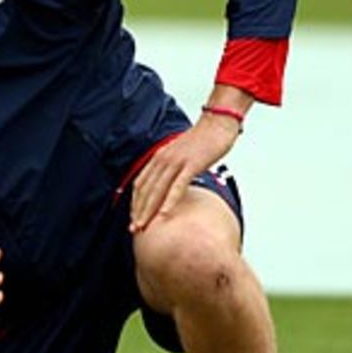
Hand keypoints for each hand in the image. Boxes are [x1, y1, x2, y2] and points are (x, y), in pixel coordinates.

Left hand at [129, 117, 238, 232]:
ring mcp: (176, 162)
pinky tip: (165, 215)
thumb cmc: (203, 140)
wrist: (218, 123)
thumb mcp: (181, 153)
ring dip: (149, 210)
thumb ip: (173, 167)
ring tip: (144, 227)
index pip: (140, 183)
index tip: (133, 218)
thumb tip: (170, 184)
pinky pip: (177, 186)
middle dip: (138, 211)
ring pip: (157, 190)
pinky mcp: (191, 164)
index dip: (135, 203)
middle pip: (146, 189)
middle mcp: (163, 159)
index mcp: (159, 157)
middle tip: (134, 229)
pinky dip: (169, 201)